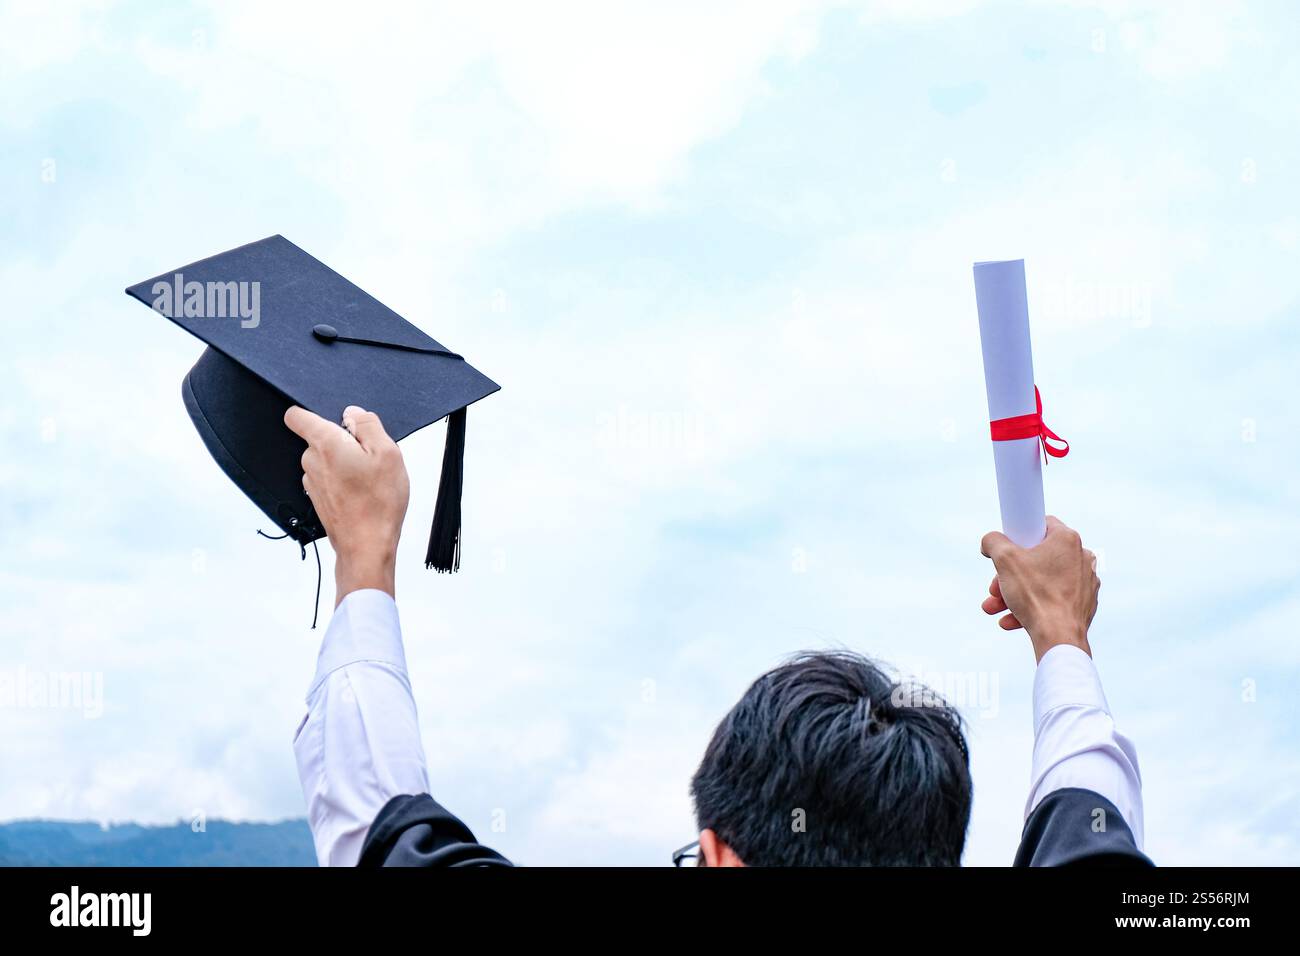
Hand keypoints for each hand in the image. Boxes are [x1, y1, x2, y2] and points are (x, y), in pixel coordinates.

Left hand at [284, 404, 409, 604]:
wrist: (367, 546)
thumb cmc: (378, 502)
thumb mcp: (388, 453)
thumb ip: (368, 425)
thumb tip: (353, 413)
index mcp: (326, 443)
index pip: (297, 416)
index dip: (313, 413)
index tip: (337, 423)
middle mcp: (311, 461)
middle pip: (320, 438)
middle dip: (343, 441)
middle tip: (370, 458)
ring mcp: (312, 482)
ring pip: (326, 460)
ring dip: (345, 463)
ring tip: (369, 479)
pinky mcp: (318, 498)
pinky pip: (329, 479)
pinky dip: (343, 481)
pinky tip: (363, 493)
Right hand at [979, 516, 1098, 661]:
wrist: (1059, 637)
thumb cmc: (1036, 596)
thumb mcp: (1005, 560)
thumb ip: (993, 541)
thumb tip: (990, 542)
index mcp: (1067, 539)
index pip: (1039, 524)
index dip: (1019, 536)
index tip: (1007, 550)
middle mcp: (1081, 557)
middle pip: (1037, 558)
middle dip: (1010, 575)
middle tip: (995, 587)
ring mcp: (1085, 582)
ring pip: (1042, 582)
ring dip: (1015, 593)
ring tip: (996, 607)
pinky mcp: (1083, 603)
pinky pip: (1052, 599)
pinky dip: (1032, 606)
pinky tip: (1012, 619)